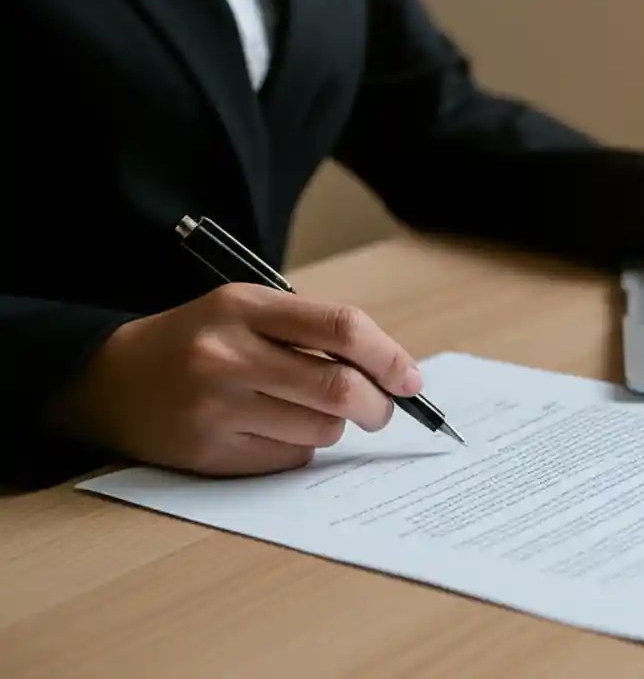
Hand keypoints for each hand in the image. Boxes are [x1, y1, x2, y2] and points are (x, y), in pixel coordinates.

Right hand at [59, 284, 422, 476]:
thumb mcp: (248, 311)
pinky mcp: (211, 453)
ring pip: (322, 429)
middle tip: (383, 410)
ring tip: (304, 410)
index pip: (341, 328)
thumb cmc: (201, 341)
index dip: (389, 357)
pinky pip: (291, 457)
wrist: (111, 380)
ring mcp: (217, 408)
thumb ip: (314, 331)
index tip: (411, 379)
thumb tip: (394, 373)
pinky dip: (299, 446)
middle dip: (378, 405)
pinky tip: (269, 429)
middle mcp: (228, 355)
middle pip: (340, 389)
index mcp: (244, 306)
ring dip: (334, 425)